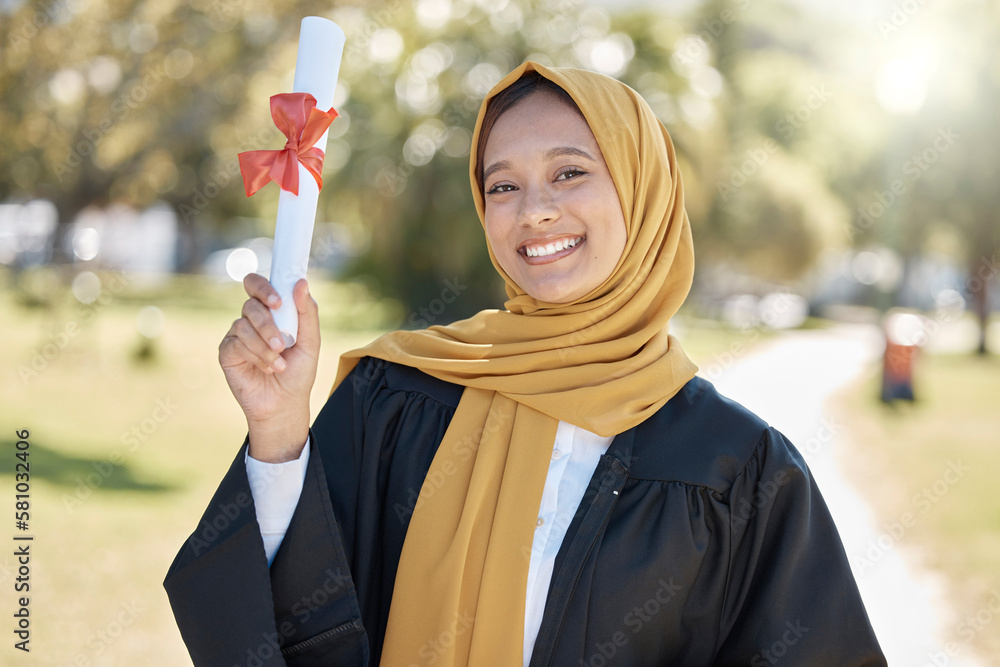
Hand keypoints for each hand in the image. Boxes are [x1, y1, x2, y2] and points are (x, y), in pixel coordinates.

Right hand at [219, 275, 319, 461]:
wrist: (285, 404)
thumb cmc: (299, 373)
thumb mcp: (311, 342)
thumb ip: (308, 312)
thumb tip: (301, 283)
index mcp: (271, 312)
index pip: (258, 285)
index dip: (264, 287)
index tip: (278, 302)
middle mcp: (252, 320)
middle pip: (251, 305)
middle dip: (268, 324)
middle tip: (282, 344)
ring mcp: (237, 335)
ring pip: (243, 326)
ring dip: (265, 347)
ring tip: (279, 365)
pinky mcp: (227, 352)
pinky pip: (236, 344)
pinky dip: (255, 357)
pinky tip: (266, 369)